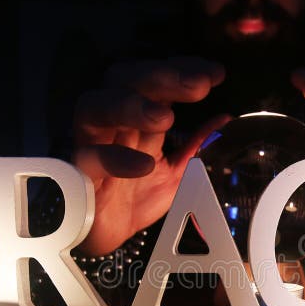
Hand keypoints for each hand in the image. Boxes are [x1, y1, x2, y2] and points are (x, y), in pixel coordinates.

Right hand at [73, 57, 228, 254]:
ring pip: (96, 107)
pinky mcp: (78, 176)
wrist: (107, 235)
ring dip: (131, 106)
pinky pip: (89, 159)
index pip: (155, 80)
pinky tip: (144, 165)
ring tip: (166, 116)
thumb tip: (226, 120)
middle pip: (124, 80)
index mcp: (138, 120)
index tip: (215, 73)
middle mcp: (113, 124)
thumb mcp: (177, 172)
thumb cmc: (135, 198)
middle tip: (198, 84)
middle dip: (162, 77)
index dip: (183, 70)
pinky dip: (115, 158)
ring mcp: (92, 146)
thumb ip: (197, 146)